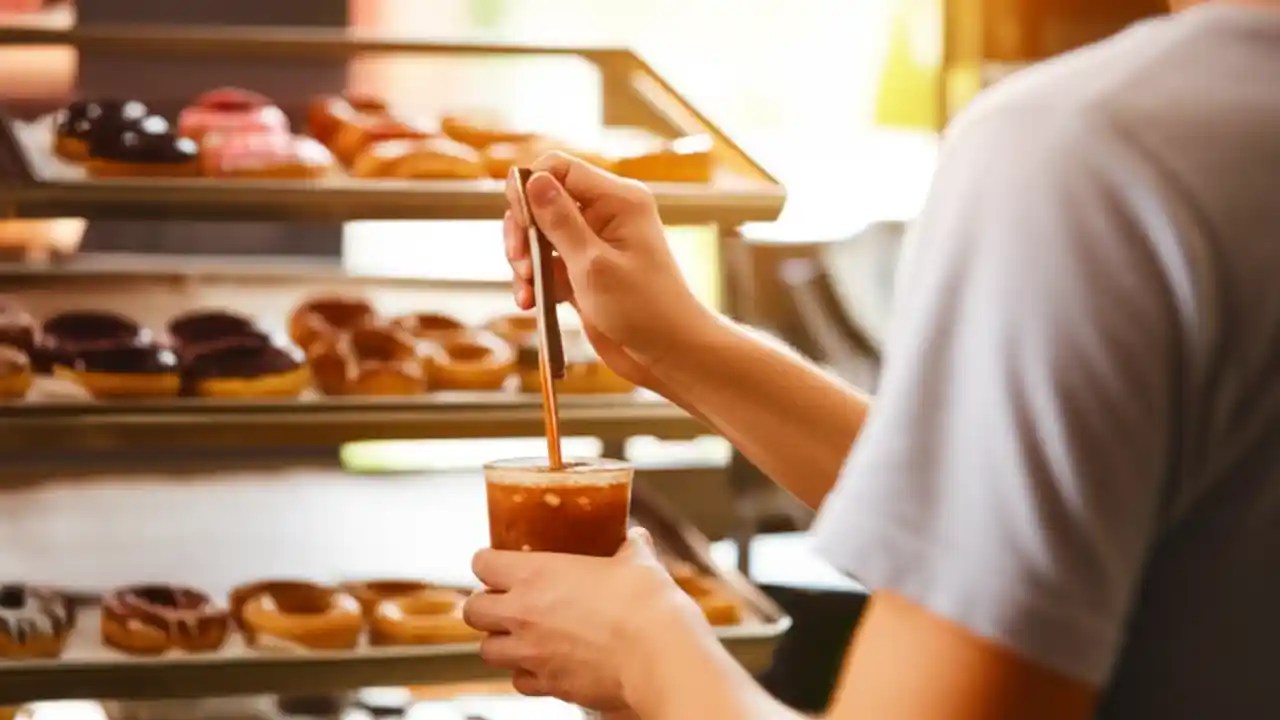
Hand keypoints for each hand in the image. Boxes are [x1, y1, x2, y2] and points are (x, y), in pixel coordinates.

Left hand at [463, 529, 713, 710]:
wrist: (660, 657)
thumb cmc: (647, 605)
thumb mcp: (638, 562)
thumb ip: (630, 547)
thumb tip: (635, 538)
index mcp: (536, 575)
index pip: (482, 563)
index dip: (488, 561)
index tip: (498, 562)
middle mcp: (523, 614)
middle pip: (473, 610)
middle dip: (484, 604)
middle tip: (504, 601)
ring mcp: (532, 654)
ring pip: (486, 650)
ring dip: (500, 640)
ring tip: (520, 634)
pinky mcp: (549, 685)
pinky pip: (519, 681)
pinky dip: (526, 672)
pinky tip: (545, 663)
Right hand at [503, 153, 713, 385]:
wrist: (669, 353)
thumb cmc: (644, 310)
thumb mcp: (594, 265)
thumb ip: (560, 222)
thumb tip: (533, 179)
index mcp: (617, 199)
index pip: (559, 168)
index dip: (529, 187)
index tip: (519, 222)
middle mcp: (605, 214)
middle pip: (543, 199)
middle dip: (523, 229)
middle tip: (520, 262)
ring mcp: (593, 242)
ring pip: (539, 233)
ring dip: (524, 259)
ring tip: (526, 288)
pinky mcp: (583, 269)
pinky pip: (547, 262)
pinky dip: (533, 279)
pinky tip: (530, 301)